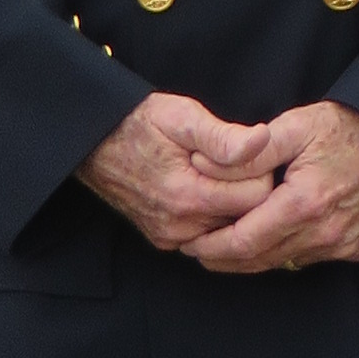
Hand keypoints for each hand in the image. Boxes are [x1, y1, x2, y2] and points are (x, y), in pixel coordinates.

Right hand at [78, 90, 276, 253]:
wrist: (95, 142)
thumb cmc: (140, 124)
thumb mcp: (182, 116)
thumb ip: (223, 136)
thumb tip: (263, 140)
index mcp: (188, 197)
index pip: (257, 196)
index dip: (257, 169)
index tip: (238, 151)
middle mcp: (180, 228)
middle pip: (246, 215)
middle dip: (245, 186)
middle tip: (226, 159)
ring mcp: (171, 238)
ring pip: (228, 227)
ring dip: (229, 201)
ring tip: (211, 173)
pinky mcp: (165, 241)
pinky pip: (207, 233)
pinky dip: (211, 213)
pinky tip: (199, 188)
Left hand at [187, 100, 358, 275]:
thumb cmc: (348, 128)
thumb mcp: (295, 127)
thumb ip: (249, 154)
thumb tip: (204, 168)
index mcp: (304, 204)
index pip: (243, 242)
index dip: (211, 247)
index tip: (189, 243)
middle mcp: (323, 233)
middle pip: (258, 260)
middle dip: (223, 258)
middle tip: (197, 248)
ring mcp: (341, 245)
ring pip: (282, 263)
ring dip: (251, 257)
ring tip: (223, 245)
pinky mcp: (354, 248)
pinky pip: (307, 258)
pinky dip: (283, 252)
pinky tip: (269, 236)